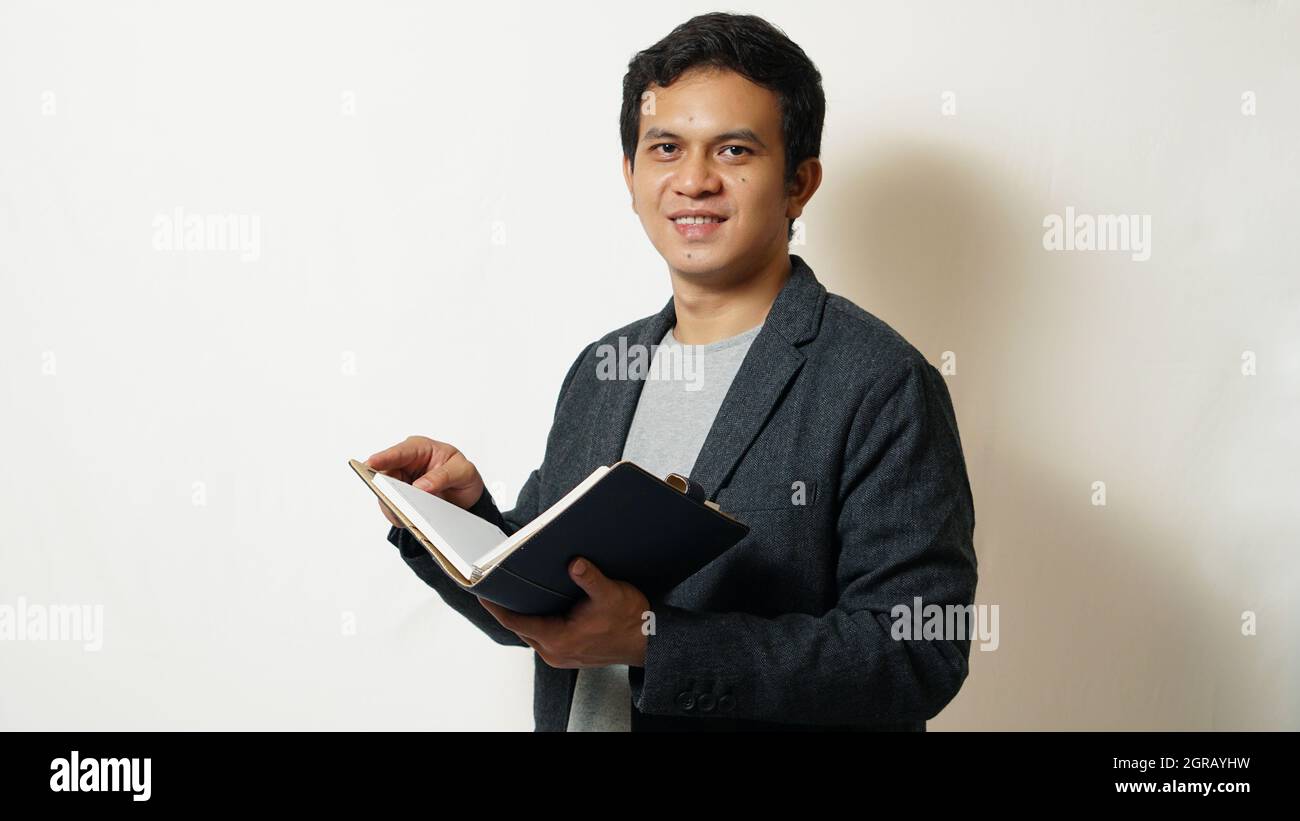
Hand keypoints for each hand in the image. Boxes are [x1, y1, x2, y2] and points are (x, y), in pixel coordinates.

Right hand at [365, 436, 485, 527]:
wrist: (467, 494)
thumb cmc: (462, 474)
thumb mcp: (463, 471)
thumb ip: (443, 476)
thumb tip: (420, 486)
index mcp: (420, 449)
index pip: (399, 452)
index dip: (383, 458)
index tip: (370, 464)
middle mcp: (406, 464)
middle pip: (386, 474)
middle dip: (385, 487)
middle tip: (390, 500)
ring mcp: (401, 482)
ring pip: (386, 493)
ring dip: (392, 505)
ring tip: (403, 515)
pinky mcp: (400, 499)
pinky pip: (393, 508)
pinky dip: (398, 515)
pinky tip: (406, 520)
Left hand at [479, 557, 650, 667]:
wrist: (648, 642)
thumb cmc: (630, 621)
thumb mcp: (611, 594)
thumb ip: (590, 578)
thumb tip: (575, 563)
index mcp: (559, 639)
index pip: (516, 622)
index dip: (496, 606)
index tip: (482, 592)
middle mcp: (555, 651)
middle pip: (520, 626)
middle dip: (508, 606)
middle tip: (496, 583)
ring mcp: (560, 654)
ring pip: (531, 631)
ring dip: (523, 613)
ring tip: (514, 589)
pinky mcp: (567, 651)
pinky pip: (542, 634)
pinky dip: (537, 618)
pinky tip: (540, 602)